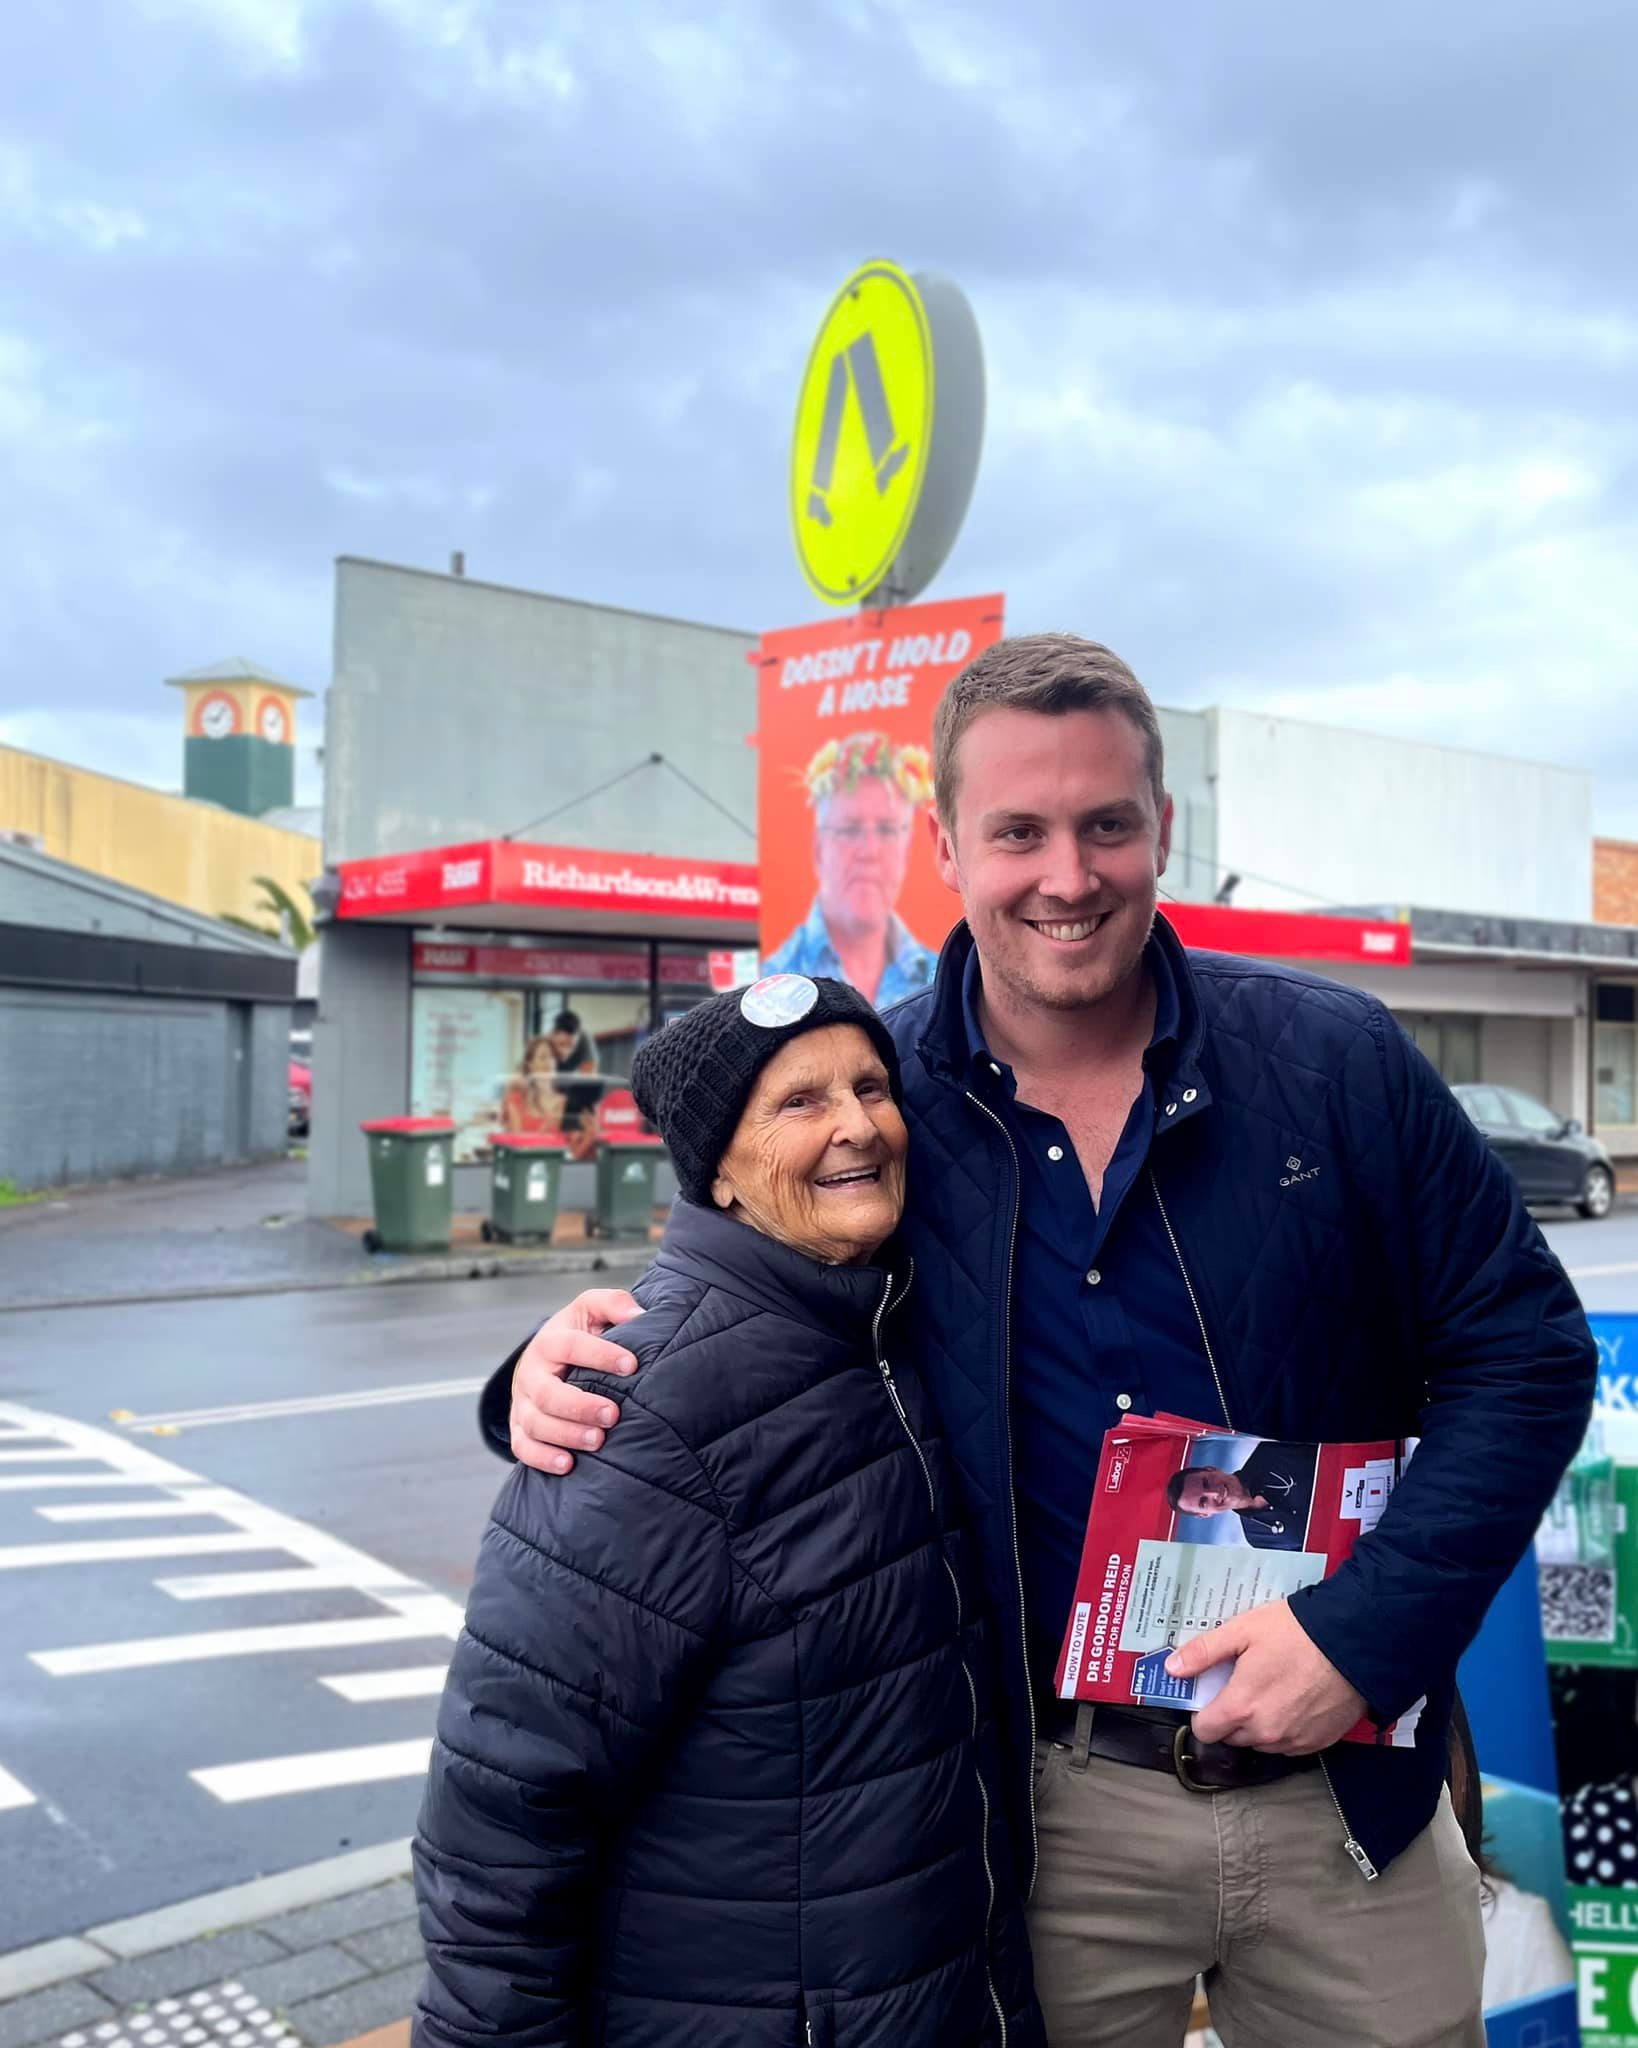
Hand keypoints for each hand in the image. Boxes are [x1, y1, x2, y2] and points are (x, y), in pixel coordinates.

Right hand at [509, 1289, 641, 1474]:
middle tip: (613, 1414)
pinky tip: (567, 1464)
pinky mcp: (520, 1427)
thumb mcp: (591, 1310)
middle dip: (580, 1406)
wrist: (545, 1358)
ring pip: (535, 1423)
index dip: (600, 1355)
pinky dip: (542, 1457)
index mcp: (550, 1342)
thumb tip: (639, 1314)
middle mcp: (531, 1373)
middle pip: (548, 1394)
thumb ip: (613, 1304)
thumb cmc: (577, 1334)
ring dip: (566, 1435)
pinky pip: (523, 1447)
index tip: (631, 1365)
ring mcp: (523, 1403)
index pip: (570, 1346)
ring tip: (598, 1441)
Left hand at [1165, 1599, 1365, 1753]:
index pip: (1204, 1730)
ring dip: (1259, 1724)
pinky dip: (1285, 1728)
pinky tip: (1294, 1699)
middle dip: (1232, 1715)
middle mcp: (1265, 1733)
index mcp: (1241, 1707)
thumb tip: (1172, 1669)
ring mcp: (1293, 1742)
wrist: (1353, 1644)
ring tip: (1273, 1687)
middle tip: (1245, 1682)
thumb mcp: (1242, 1631)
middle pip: (1232, 1736)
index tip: (1213, 1693)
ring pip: (1260, 1742)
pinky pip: (1288, 1744)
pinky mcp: (1317, 1743)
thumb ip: (1204, 1652)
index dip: (1204, 1712)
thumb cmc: (1295, 1633)